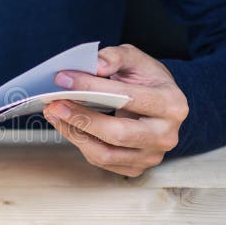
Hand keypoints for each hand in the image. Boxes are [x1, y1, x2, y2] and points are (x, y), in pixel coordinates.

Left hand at [43, 44, 188, 176]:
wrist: (160, 104)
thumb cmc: (146, 81)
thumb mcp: (136, 59)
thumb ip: (116, 56)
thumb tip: (96, 65)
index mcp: (172, 104)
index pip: (128, 97)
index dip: (92, 87)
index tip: (63, 79)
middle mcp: (166, 135)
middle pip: (117, 133)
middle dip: (80, 118)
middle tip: (54, 103)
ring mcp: (152, 156)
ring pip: (105, 153)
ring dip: (73, 133)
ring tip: (54, 113)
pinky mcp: (136, 168)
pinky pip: (101, 160)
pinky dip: (79, 143)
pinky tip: (66, 125)